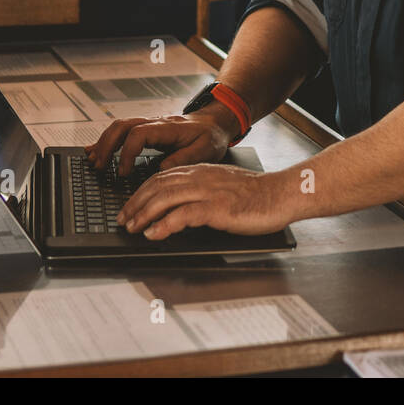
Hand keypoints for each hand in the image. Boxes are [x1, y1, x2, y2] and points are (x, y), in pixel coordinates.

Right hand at [86, 102, 240, 175]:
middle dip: (106, 145)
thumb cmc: (210, 136)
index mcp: (168, 128)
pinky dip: (108, 140)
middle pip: (122, 126)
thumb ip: (183, 159)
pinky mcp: (148, 130)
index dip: (126, 153)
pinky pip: (123, 131)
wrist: (216, 122)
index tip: (123, 172)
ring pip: (119, 126)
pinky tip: (96, 150)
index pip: (138, 134)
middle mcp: (155, 123)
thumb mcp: (204, 150)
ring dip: (104, 142)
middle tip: (98, 166)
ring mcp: (150, 124)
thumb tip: (160, 169)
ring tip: (94, 160)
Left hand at [118, 165, 296, 238]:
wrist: (280, 194)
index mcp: (200, 170)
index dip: (141, 192)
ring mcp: (208, 191)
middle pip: (157, 186)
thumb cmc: (256, 195)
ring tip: (132, 228)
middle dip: (136, 204)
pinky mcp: (217, 208)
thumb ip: (202, 191)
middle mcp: (200, 177)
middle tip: (123, 220)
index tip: (129, 207)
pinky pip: (183, 215)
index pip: (161, 177)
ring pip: (165, 198)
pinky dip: (164, 225)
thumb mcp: (222, 186)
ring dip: (144, 214)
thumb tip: (180, 207)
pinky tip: (154, 234)